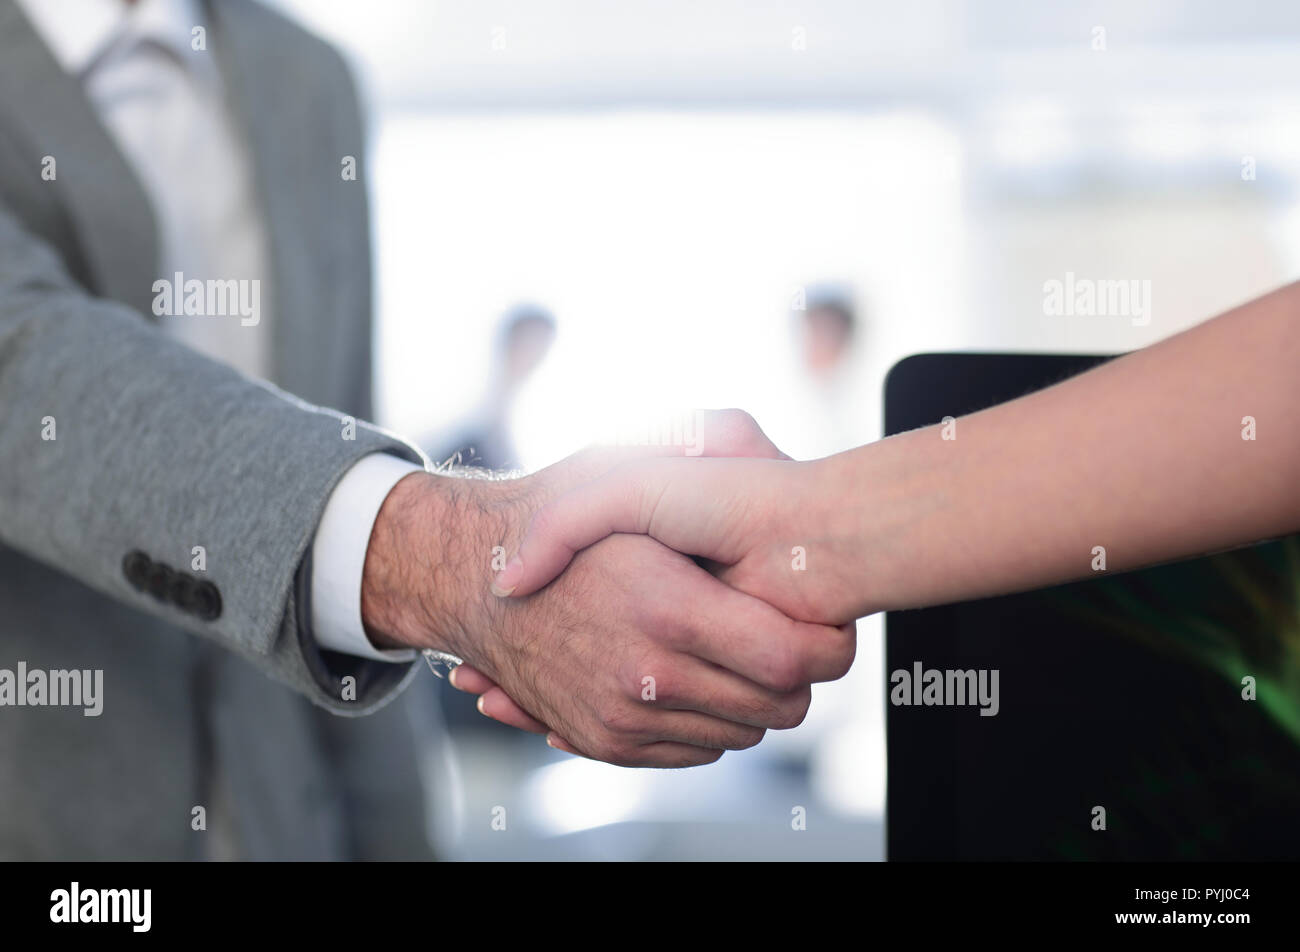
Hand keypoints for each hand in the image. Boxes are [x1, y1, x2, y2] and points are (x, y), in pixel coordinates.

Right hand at [360, 411, 855, 765]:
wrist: (472, 574)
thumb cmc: (561, 507)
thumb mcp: (629, 469)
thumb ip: (706, 454)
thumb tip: (777, 474)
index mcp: (668, 607)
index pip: (794, 659)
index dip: (825, 642)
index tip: (825, 618)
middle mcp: (647, 673)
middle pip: (780, 707)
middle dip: (798, 673)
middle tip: (792, 633)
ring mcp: (624, 717)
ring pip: (744, 734)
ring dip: (755, 698)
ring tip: (742, 647)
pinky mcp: (607, 743)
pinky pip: (698, 751)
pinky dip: (712, 721)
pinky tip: (703, 674)